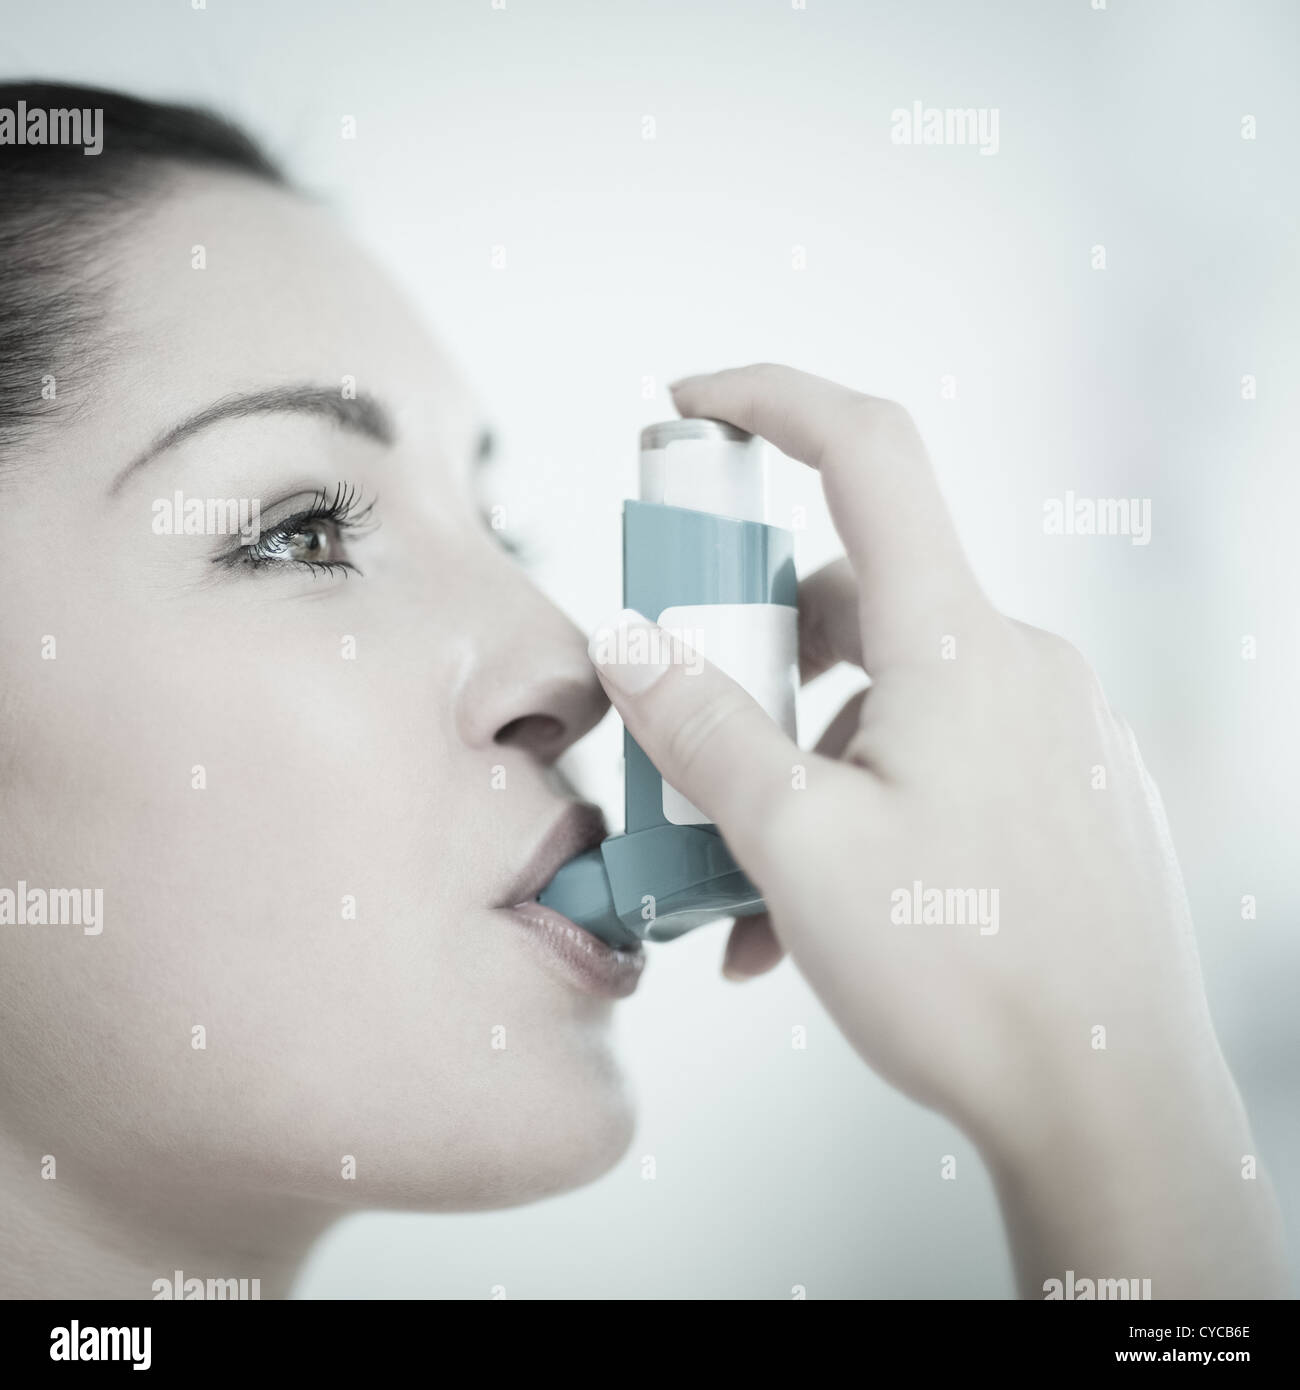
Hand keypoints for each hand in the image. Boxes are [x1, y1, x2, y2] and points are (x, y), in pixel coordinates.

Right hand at [589, 363, 1288, 1297]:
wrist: (1111, 1103)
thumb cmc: (964, 975)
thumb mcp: (800, 848)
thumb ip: (704, 734)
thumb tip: (628, 645)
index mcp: (958, 647)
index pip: (867, 453)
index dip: (772, 399)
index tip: (690, 405)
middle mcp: (1016, 664)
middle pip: (857, 593)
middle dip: (757, 651)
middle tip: (692, 733)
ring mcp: (1049, 727)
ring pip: (887, 694)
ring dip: (802, 760)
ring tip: (748, 882)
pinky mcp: (1059, 786)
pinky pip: (937, 754)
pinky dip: (862, 800)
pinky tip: (813, 909)